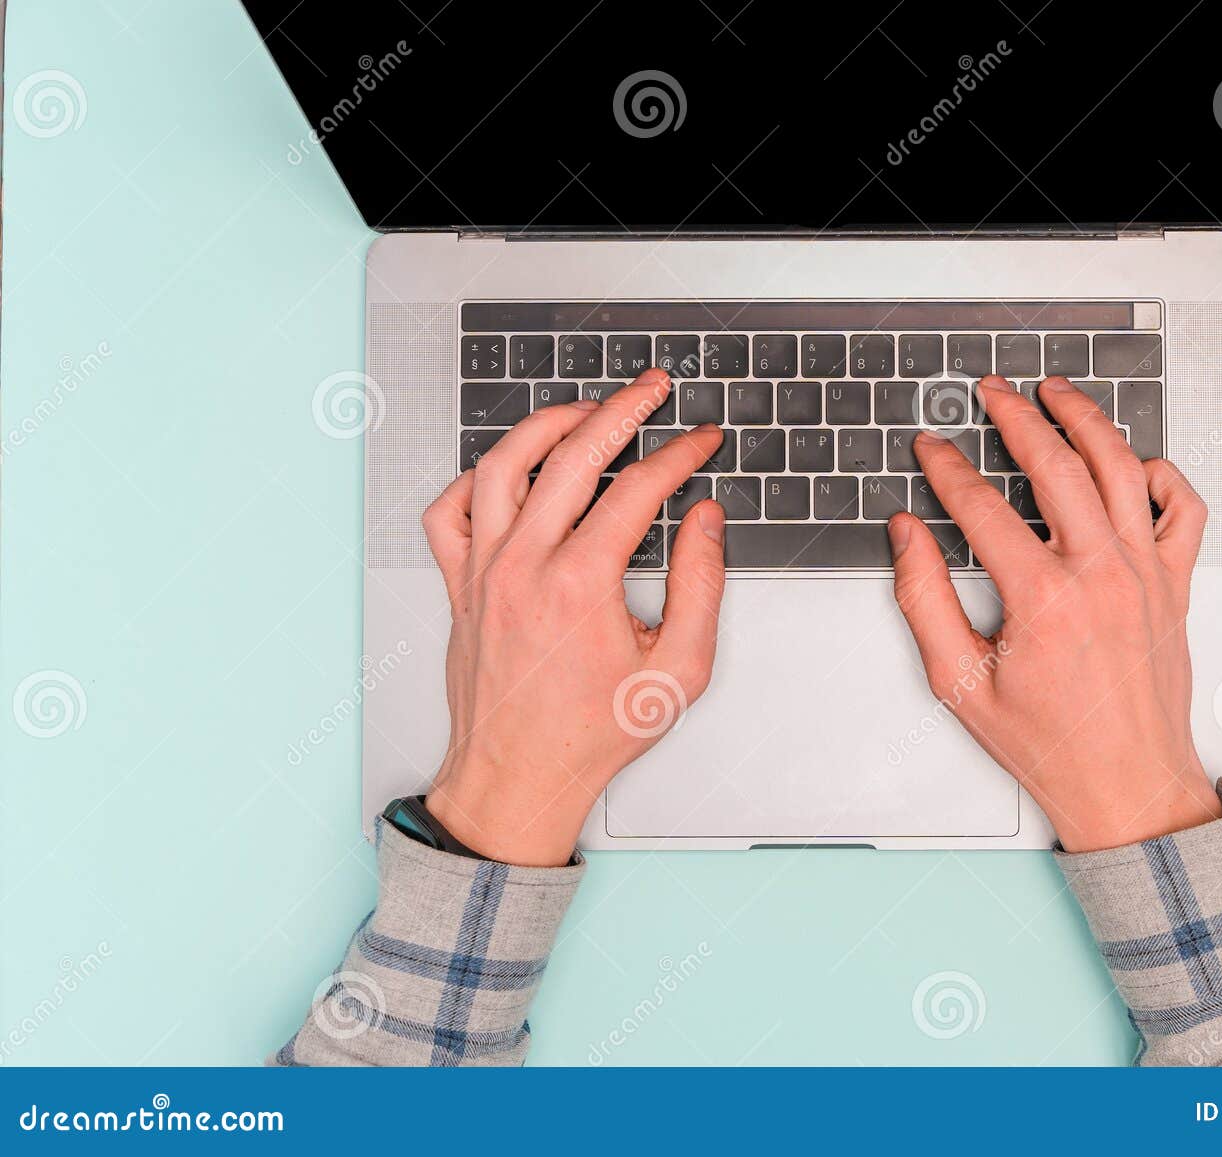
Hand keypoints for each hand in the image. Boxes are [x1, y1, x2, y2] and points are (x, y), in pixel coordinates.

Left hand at [419, 369, 726, 866]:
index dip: (680, 454)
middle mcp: (525, 566)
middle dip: (622, 409)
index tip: (701, 440)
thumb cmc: (590, 735)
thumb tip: (705, 522)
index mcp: (582, 585)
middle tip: (652, 388)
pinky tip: (510, 470)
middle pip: (573, 454)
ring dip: (548, 425)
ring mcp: (483, 572)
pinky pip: (449, 511)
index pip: (638, 488)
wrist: (518, 777)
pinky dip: (477, 479)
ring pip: (503, 466)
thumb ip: (702, 587)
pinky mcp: (459, 585)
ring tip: (586, 410)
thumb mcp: (678, 671)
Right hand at [887, 375, 1220, 852]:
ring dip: (1086, 420)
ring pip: (1120, 468)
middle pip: (1055, 464)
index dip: (947, 467)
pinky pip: (1182, 509)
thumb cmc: (1050, 745)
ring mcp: (1146, 575)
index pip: (981, 505)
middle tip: (991, 392)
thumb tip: (906, 537)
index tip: (930, 447)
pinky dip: (1160, 475)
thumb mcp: (959, 683)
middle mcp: (1101, 575)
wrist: (1127, 787)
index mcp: (1043, 598)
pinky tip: (1132, 463)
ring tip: (1057, 392)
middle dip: (1015, 416)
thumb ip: (924, 601)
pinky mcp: (1175, 585)